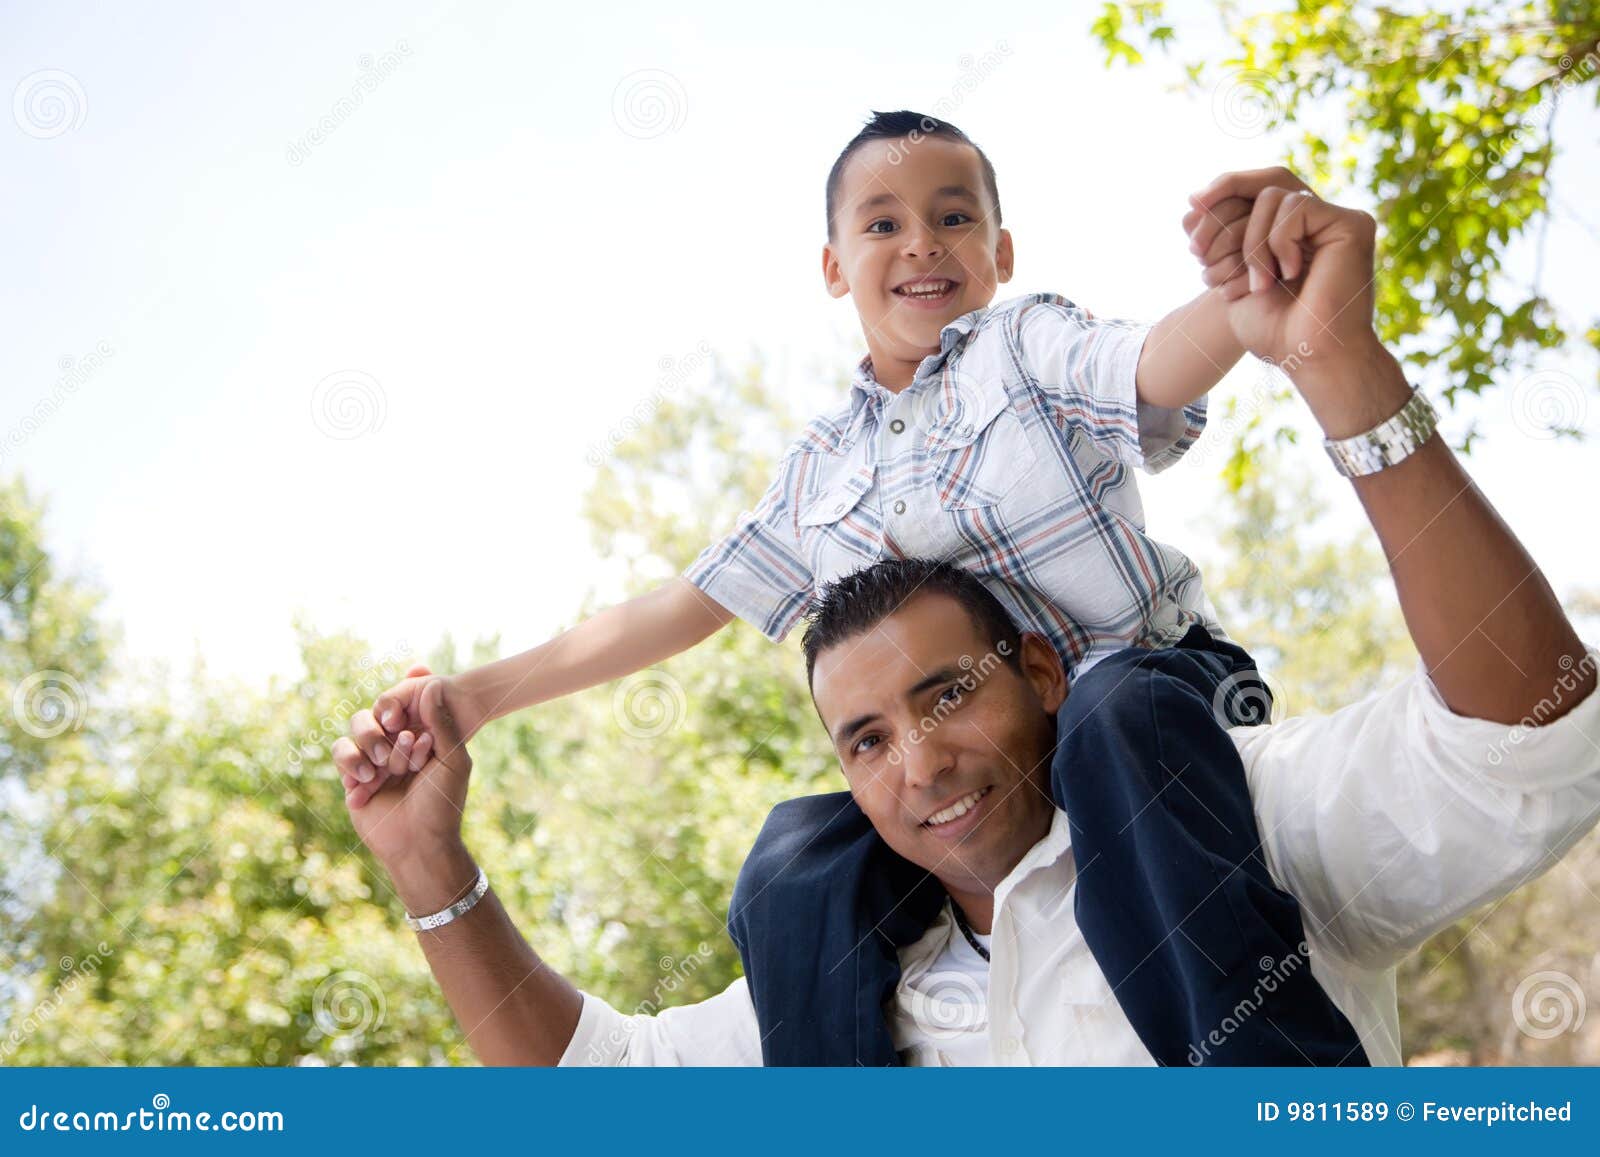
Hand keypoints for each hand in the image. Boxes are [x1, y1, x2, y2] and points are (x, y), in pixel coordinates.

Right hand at [342, 665, 484, 808]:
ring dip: (370, 745)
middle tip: (404, 744)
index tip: (414, 721)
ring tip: (382, 770)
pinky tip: (370, 784)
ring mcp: (374, 760)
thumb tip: (434, 682)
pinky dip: (354, 766)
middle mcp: (396, 745)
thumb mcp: (452, 760)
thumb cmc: (443, 803)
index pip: (406, 706)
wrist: (420, 844)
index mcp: (422, 736)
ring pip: (356, 730)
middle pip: (377, 713)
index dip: (405, 706)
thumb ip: (442, 722)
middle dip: (387, 729)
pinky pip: (342, 754)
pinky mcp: (353, 778)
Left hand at [1184, 166, 1379, 372]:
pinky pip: (1295, 206)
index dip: (1222, 192)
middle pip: (1263, 185)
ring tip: (1260, 284)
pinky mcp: (1351, 224)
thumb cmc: (1276, 333)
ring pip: (1273, 196)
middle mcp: (1317, 224)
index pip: (1255, 192)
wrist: (1310, 357)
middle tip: (1198, 253)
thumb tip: (1192, 203)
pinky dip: (1278, 241)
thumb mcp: (1235, 280)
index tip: (1189, 216)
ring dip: (1252, 243)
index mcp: (1294, 235)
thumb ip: (1223, 240)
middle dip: (1222, 216)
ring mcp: (1336, 222)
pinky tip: (1289, 273)